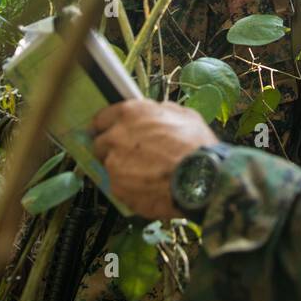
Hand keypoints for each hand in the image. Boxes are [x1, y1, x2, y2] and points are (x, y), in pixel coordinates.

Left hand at [91, 98, 215, 220]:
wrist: (200, 180)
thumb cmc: (196, 145)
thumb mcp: (185, 116)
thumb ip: (163, 111)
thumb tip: (157, 111)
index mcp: (130, 114)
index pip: (102, 118)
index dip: (108, 126)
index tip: (111, 131)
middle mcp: (115, 137)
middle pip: (100, 143)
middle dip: (111, 148)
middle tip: (130, 155)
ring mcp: (114, 165)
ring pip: (109, 166)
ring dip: (122, 169)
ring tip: (144, 175)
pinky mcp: (117, 188)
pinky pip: (118, 186)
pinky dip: (129, 187)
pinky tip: (147, 188)